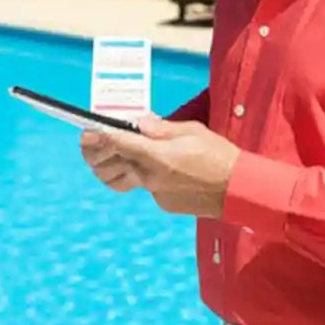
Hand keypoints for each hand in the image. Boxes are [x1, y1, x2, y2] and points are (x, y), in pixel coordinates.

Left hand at [91, 116, 240, 217]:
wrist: (238, 190)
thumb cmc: (219, 156)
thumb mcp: (191, 132)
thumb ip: (161, 128)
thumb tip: (139, 123)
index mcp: (157, 155)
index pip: (118, 143)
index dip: (98, 136)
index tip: (86, 132)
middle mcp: (151, 176)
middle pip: (110, 166)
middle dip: (94, 153)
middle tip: (89, 143)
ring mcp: (155, 192)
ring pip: (121, 180)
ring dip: (109, 168)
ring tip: (109, 156)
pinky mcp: (163, 202)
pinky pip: (144, 186)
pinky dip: (141, 175)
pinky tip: (152, 167)